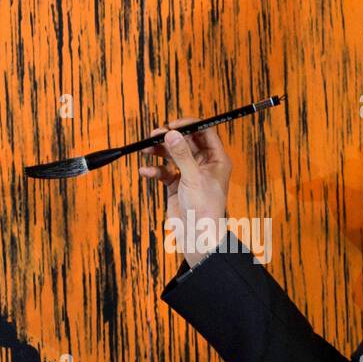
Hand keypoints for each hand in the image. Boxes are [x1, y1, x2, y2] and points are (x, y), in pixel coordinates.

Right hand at [138, 117, 232, 267]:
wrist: (197, 237)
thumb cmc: (205, 209)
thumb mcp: (193, 178)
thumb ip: (181, 155)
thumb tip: (171, 134)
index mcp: (216, 159)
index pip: (204, 132)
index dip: (189, 125)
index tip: (173, 125)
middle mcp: (203, 164)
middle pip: (185, 142)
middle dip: (169, 137)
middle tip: (155, 134)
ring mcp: (189, 174)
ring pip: (172, 155)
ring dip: (159, 151)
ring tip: (146, 148)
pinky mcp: (176, 185)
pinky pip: (163, 171)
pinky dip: (154, 170)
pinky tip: (145, 171)